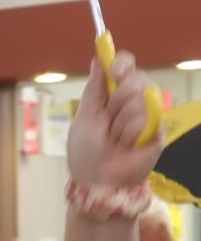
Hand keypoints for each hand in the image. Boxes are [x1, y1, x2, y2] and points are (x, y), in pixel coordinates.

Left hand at [67, 52, 164, 190]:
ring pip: (140, 100)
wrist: (96, 181)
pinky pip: (147, 120)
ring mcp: (146, 116)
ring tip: (115, 140)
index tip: (116, 70)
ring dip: (121, 123)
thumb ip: (94, 89)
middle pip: (137, 78)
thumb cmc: (85, 152)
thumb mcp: (84, 117)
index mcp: (113, 94)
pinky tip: (126, 146)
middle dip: (119, 99)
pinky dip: (131, 134)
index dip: (123, 63)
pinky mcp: (157, 131)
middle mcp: (132, 101)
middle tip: (108, 119)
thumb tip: (97, 59)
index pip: (126, 66)